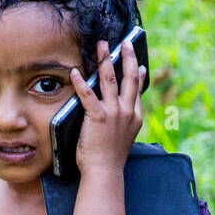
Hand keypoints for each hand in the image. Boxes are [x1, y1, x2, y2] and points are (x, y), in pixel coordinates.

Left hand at [69, 37, 144, 175]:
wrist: (105, 172)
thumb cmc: (110, 159)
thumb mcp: (124, 137)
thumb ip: (124, 121)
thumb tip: (121, 112)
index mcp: (134, 117)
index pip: (137, 90)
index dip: (138, 74)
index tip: (139, 64)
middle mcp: (127, 112)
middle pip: (129, 77)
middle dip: (127, 56)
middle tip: (125, 42)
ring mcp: (114, 113)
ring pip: (110, 79)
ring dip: (105, 60)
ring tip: (102, 45)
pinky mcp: (98, 117)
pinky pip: (88, 94)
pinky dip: (81, 82)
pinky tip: (75, 72)